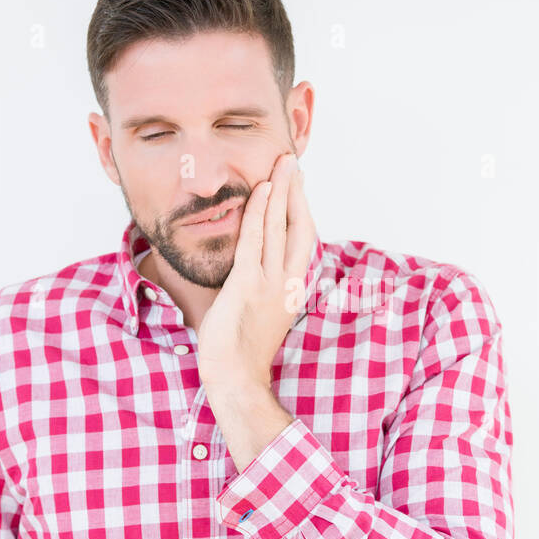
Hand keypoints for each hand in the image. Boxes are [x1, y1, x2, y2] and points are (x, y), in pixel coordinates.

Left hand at [196, 150, 315, 399]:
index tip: (296, 185)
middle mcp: (288, 282)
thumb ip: (262, 286)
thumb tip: (254, 267)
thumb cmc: (241, 351)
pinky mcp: (247, 285)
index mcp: (293, 288)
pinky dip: (258, 213)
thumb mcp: (260, 312)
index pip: (303, 239)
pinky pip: (255, 241)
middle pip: (299, 226)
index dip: (300, 209)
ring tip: (281, 164)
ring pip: (280, 227)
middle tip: (292, 161)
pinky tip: (259, 190)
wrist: (236, 377)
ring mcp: (270, 283)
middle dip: (296, 191)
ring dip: (280, 191)